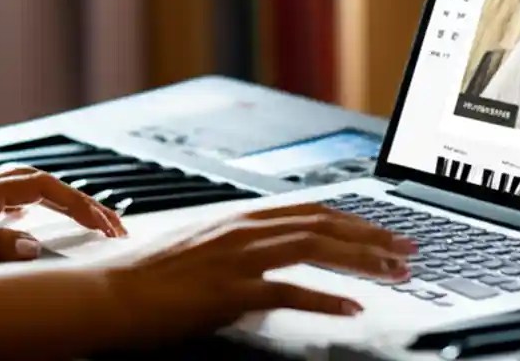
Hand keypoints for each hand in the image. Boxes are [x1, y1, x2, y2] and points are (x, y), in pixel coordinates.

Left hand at [0, 166, 126, 268]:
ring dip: (61, 201)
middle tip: (111, 223)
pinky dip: (34, 207)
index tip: (105, 225)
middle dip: (82, 200)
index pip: (45, 187)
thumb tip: (34, 246)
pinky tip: (30, 222)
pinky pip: (9, 200)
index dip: (80, 203)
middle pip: (44, 183)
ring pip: (28, 188)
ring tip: (85, 220)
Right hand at [97, 202, 415, 346]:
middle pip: (324, 224)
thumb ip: (244, 247)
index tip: (387, 231)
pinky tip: (351, 309)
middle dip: (373, 236)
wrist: (110, 294)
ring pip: (315, 248)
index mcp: (241, 218)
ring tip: (394, 275)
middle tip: (409, 252)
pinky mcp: (228, 291)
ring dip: (360, 261)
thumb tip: (277, 254)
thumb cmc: (151, 277)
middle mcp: (244, 230)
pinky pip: (288, 292)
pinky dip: (325, 299)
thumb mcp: (206, 250)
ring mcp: (237, 259)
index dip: (357, 219)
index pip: (313, 210)